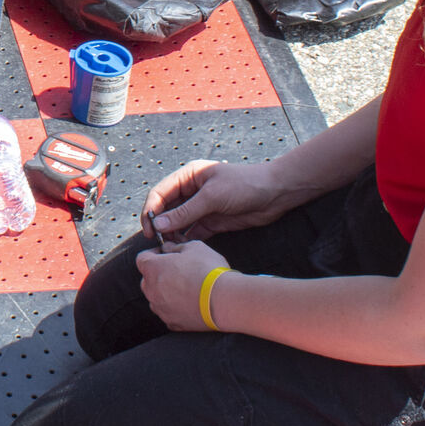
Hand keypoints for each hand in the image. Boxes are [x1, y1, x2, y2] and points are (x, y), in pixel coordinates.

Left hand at [136, 238, 230, 331]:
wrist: (224, 301)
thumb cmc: (208, 270)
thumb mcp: (194, 247)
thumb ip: (175, 246)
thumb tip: (168, 248)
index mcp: (152, 268)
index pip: (142, 258)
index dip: (153, 254)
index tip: (166, 254)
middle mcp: (150, 289)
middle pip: (148, 279)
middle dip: (159, 273)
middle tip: (179, 271)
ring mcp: (160, 308)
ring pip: (157, 298)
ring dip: (166, 292)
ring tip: (187, 289)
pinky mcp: (172, 323)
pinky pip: (168, 313)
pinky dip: (175, 308)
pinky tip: (191, 304)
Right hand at [144, 160, 288, 241]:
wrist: (275, 194)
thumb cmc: (244, 185)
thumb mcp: (212, 197)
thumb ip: (185, 212)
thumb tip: (159, 225)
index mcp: (187, 176)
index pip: (160, 192)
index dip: (151, 210)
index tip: (149, 228)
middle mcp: (191, 191)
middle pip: (167, 208)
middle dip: (159, 223)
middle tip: (156, 241)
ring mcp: (201, 207)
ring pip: (178, 222)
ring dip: (172, 233)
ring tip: (168, 248)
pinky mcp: (212, 221)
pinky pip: (192, 232)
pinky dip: (186, 240)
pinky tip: (183, 249)